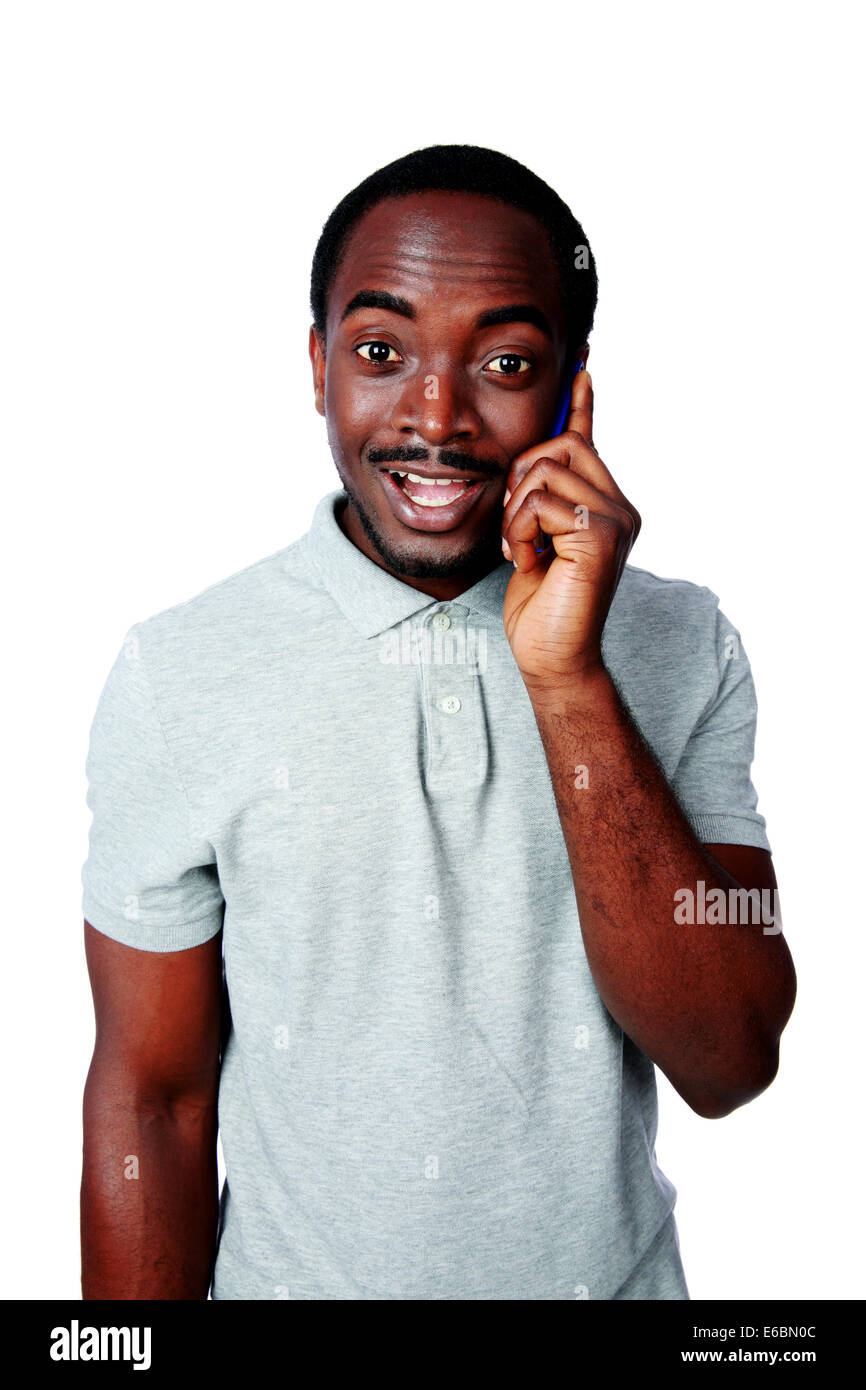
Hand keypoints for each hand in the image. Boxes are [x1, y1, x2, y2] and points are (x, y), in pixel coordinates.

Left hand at [501, 369, 639, 689]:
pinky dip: (519, 530)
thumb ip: (536, 501)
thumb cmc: (539, 607)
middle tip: (515, 524)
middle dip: (522, 475)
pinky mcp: (602, 536)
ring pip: (545, 470)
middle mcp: (620, 507)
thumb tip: (528, 463)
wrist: (552, 657)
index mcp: (606, 505)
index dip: (581, 403)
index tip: (580, 365)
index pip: (589, 441)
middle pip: (562, 444)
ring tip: (521, 549)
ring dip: (515, 511)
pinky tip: (527, 561)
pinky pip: (540, 503)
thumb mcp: (531, 540)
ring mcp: (617, 520)